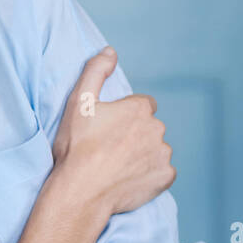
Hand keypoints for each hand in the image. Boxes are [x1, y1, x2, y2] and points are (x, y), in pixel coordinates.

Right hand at [50, 47, 175, 215]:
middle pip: (150, 128)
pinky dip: (152, 175)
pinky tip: (131, 179)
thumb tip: (110, 51)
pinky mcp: (165, 177)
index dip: (125, 117)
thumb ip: (96, 70)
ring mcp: (163, 154)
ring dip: (144, 155)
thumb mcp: (79, 102)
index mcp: (140, 108)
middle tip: (110, 149)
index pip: (142, 106)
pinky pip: (163, 172)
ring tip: (118, 166)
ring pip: (157, 149)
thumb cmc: (77, 147)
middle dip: (136, 135)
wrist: (80, 191)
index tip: (109, 129)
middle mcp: (157, 128)